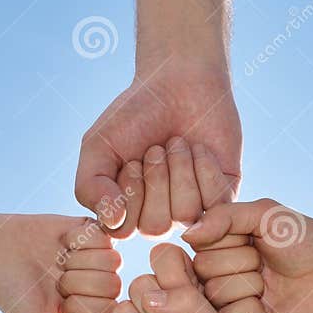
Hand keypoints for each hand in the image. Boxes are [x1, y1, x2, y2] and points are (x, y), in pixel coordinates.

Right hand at [0, 213, 120, 312]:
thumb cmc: (17, 296)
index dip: (79, 306)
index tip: (56, 303)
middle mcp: (104, 286)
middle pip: (113, 286)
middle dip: (76, 282)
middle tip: (55, 280)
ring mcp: (102, 258)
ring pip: (113, 260)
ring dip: (78, 260)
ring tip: (59, 262)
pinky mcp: (96, 231)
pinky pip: (103, 235)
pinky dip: (76, 238)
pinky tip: (63, 243)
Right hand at [75, 67, 241, 237]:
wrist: (179, 84)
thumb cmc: (134, 116)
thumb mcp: (97, 147)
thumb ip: (90, 187)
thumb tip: (114, 222)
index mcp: (127, 212)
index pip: (124, 228)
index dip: (128, 191)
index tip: (130, 158)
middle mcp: (159, 217)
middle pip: (155, 226)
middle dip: (154, 178)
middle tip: (156, 148)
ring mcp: (193, 210)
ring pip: (185, 214)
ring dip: (179, 169)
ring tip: (177, 144)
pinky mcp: (223, 197)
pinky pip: (215, 203)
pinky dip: (204, 168)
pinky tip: (199, 149)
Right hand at [183, 199, 312, 312]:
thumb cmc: (307, 242)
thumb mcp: (266, 214)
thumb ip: (224, 215)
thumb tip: (186, 235)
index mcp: (220, 246)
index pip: (199, 242)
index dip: (230, 239)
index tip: (257, 240)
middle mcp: (218, 275)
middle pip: (201, 269)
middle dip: (240, 262)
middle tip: (267, 266)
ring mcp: (227, 304)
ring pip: (212, 294)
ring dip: (248, 286)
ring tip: (270, 286)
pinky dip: (249, 309)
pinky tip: (268, 307)